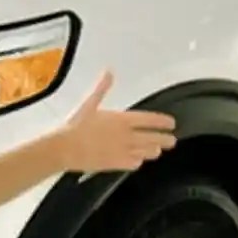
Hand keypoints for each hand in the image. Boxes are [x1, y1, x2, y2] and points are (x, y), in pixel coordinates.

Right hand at [58, 70, 177, 172]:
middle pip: (152, 138)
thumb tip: (108, 72)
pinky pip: (133, 164)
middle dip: (165, 139)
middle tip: (172, 140)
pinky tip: (138, 161)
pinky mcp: (115, 164)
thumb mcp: (90, 103)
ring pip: (145, 152)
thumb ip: (102, 88)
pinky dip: (137, 162)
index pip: (149, 120)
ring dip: (153, 151)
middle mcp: (126, 136)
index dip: (162, 122)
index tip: (171, 123)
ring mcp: (122, 151)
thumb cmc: (76, 126)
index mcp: (122, 120)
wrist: (65, 148)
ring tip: (158, 151)